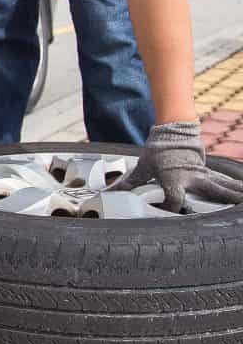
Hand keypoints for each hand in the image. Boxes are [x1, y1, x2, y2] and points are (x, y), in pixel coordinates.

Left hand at [111, 121, 242, 212]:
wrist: (173, 131)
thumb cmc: (158, 150)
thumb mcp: (143, 166)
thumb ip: (130, 182)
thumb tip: (112, 191)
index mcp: (174, 178)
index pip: (174, 199)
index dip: (170, 207)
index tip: (169, 212)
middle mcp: (192, 177)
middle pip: (212, 191)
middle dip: (224, 199)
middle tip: (237, 204)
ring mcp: (203, 174)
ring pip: (223, 186)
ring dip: (235, 192)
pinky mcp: (209, 171)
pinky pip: (223, 181)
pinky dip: (234, 186)